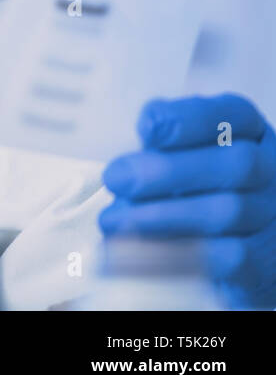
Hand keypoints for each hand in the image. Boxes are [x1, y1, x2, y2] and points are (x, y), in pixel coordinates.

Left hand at [101, 94, 275, 307]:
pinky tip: (136, 250)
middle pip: (235, 166)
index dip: (188, 120)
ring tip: (113, 219)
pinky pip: (227, 258)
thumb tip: (151, 125)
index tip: (145, 129)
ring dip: (162, 216)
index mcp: (248, 131)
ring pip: (228, 213)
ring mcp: (271, 215)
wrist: (231, 238)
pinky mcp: (263, 259)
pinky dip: (176, 253)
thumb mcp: (180, 146)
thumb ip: (165, 132)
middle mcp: (270, 170)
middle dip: (168, 172)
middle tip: (115, 179)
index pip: (230, 115)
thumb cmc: (193, 179)